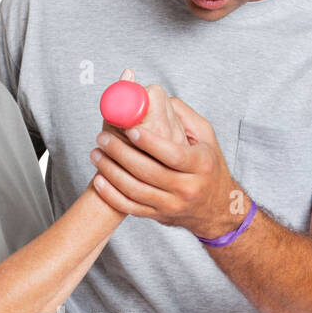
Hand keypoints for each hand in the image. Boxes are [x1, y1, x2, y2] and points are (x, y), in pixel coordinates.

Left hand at [91, 92, 247, 238]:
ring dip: (111, 172)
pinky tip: (99, 180)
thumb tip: (155, 96)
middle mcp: (188, 187)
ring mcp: (172, 205)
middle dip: (121, 153)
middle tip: (102, 138)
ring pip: (136, 190)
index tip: (130, 129)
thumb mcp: (206, 137)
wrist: (216, 207)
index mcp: (201, 164)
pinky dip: (112, 195)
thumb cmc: (208, 165)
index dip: (150, 143)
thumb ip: (182, 115)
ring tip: (96, 154)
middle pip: (149, 172)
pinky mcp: (159, 215)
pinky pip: (131, 208)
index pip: (173, 154)